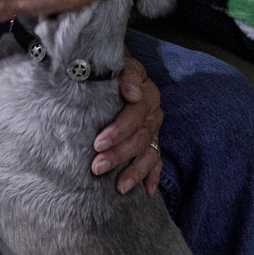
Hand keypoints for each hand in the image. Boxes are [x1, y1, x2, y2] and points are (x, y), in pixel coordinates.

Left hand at [91, 51, 162, 194]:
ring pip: (149, 151)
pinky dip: (153, 176)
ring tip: (119, 186)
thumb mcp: (111, 62)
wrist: (105, 67)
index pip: (136, 112)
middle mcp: (152, 110)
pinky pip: (157, 160)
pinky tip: (148, 192)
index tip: (99, 142)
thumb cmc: (104, 67)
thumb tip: (133, 92)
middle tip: (97, 166)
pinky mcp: (152, 140)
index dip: (120, 128)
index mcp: (144, 89)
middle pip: (140, 135)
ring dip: (135, 170)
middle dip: (119, 153)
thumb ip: (123, 73)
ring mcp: (153, 127)